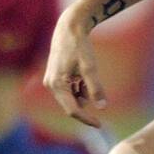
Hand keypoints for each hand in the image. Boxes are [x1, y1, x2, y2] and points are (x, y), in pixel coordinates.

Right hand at [44, 12, 106, 126]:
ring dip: (84, 92)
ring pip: (72, 97)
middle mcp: (51, 85)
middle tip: (102, 101)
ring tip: (87, 73)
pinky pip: (70, 90)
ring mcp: (52, 81)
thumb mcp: (90, 67)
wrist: (69, 28)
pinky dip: (80, 87)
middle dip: (86, 106)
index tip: (100, 125)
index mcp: (56, 85)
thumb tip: (102, 107)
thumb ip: (95, 88)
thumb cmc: (79, 46)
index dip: (86, 119)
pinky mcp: (56, 78)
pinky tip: (83, 72)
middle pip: (71, 105)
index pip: (72, 110)